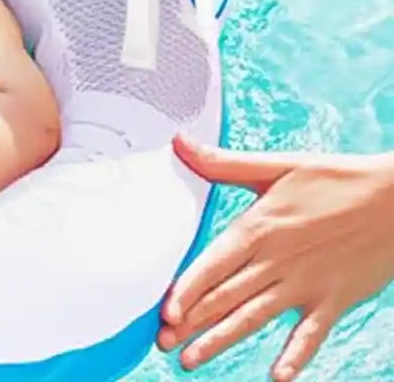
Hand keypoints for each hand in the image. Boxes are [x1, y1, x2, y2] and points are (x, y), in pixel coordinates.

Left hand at [159, 135, 393, 380]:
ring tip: (191, 362)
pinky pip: (311, 335)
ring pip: (254, 318)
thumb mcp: (278, 166)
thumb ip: (223, 163)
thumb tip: (179, 143)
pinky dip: (295, 356)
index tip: (165, 314)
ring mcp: (306, 284)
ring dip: (221, 341)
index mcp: (259, 228)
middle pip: (225, 297)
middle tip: (163, 343)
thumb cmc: (339, 179)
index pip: (213, 266)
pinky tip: (277, 376)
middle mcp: (278, 261)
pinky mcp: (334, 300)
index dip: (186, 291)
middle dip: (191, 323)